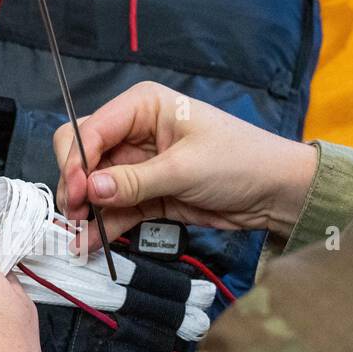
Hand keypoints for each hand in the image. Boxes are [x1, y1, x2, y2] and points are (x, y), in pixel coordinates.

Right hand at [55, 81, 318, 251]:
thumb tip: (92, 190)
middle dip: (76, 185)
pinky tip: (90, 244)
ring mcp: (138, 165)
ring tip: (78, 238)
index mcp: (143, 107)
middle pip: (84, 155)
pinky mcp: (147, 194)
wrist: (276, 192)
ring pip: (95, 187)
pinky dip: (103, 226)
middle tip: (77, 214)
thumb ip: (135, 181)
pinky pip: (115, 209)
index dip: (77, 161)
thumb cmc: (240, 161)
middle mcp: (134, 132)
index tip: (77, 193)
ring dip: (86, 212)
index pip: (91, 129)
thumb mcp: (185, 168)